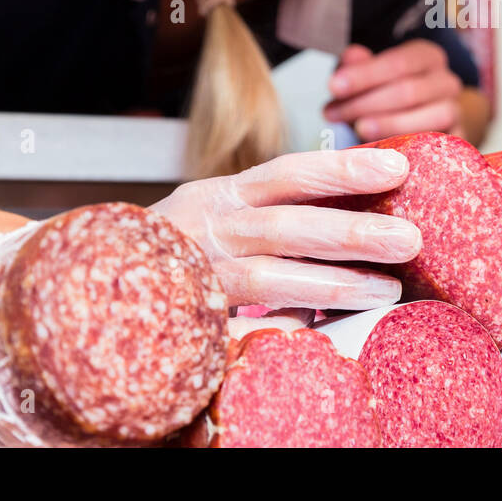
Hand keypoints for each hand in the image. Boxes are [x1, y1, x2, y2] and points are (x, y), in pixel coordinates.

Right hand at [148, 148, 418, 309]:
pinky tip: (317, 336)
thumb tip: (363, 215)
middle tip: (410, 237)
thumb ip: (279, 210)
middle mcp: (208, 228)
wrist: (90, 280)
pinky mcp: (185, 318)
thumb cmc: (180, 245)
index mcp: (222, 195)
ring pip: (268, 278)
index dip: (342, 168)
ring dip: (332, 284)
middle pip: (287, 225)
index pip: (288, 173)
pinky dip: (278, 331)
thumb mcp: (225, 214)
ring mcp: (195, 275)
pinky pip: (234, 330)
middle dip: (353, 230)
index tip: (396, 165)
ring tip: (386, 289)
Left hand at [323, 41, 462, 140]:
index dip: (365, 75)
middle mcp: (447, 82)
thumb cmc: (388, 95)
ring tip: (359, 129)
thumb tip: (351, 56)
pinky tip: (382, 152)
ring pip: (428, 120)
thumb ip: (359, 65)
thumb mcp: (370, 76)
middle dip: (366, 103)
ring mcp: (455, 113)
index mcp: (427, 57)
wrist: (424, 123)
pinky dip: (409, 150)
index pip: (398, 63)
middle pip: (409, 91)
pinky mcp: (457, 143)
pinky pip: (437, 148)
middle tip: (332, 113)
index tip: (333, 87)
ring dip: (389, 125)